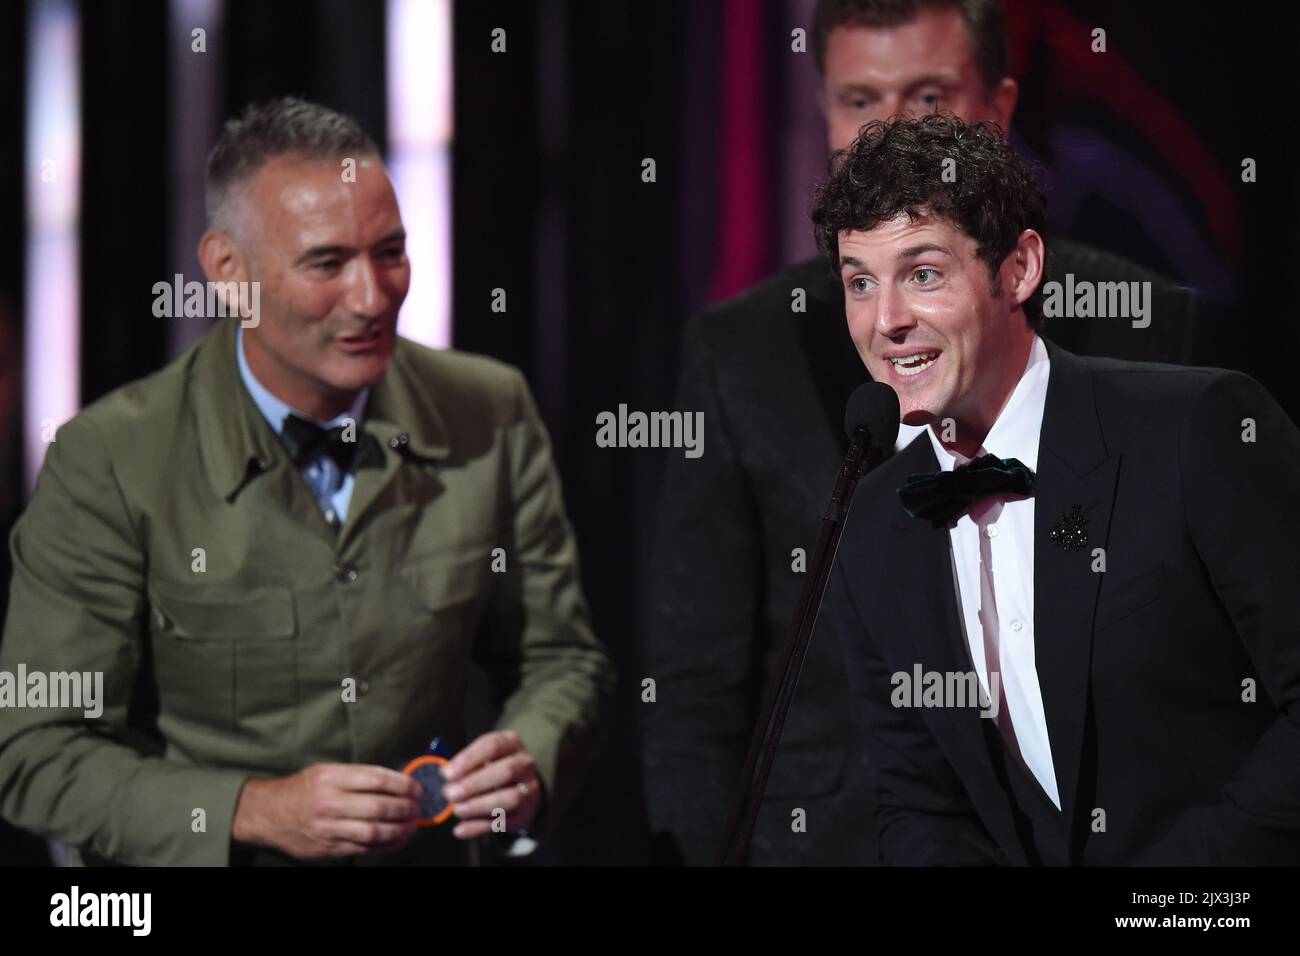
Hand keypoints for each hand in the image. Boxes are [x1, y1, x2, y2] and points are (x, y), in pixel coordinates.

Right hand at [232, 763, 422, 858]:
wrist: (267, 813)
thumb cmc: (303, 789)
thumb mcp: (327, 771)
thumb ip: (359, 776)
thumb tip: (397, 781)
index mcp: (332, 778)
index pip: (376, 778)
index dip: (403, 784)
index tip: (417, 788)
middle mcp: (330, 802)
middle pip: (379, 806)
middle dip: (405, 808)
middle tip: (418, 808)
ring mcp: (328, 828)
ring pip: (374, 831)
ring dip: (400, 829)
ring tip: (412, 826)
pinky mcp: (328, 848)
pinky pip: (363, 849)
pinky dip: (385, 845)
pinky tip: (398, 839)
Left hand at [442, 730, 540, 838]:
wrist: (523, 788)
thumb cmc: (495, 767)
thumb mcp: (484, 756)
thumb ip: (466, 763)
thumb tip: (445, 774)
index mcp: (512, 743)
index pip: (492, 746)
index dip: (468, 759)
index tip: (447, 773)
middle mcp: (525, 764)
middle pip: (505, 771)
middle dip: (474, 784)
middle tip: (450, 793)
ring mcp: (529, 789)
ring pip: (509, 798)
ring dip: (479, 805)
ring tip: (457, 810)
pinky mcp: (524, 814)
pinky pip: (503, 822)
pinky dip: (479, 827)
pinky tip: (461, 829)